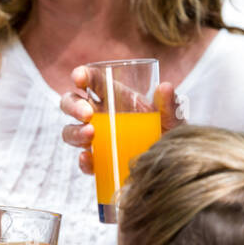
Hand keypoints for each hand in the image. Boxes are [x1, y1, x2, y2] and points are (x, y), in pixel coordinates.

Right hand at [60, 72, 180, 175]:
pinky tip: (88, 158)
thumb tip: (165, 87)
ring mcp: (96, 140)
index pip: (92, 81)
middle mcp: (100, 116)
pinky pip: (84, 162)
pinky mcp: (99, 164)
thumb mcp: (172, 121)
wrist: (172, 169)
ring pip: (70, 131)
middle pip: (71, 104)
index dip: (81, 75)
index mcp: (115, 97)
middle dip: (73, 106)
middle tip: (87, 114)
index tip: (78, 78)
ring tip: (90, 135)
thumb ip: (169, 105)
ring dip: (75, 132)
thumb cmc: (169, 137)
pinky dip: (83, 160)